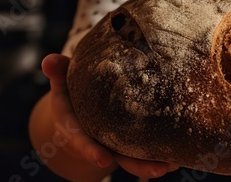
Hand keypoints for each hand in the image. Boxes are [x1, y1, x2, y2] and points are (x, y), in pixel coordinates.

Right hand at [41, 53, 180, 177]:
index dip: (91, 151)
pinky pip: (147, 147)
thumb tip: (48, 60)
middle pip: (117, 156)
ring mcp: (116, 141)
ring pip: (135, 157)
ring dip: (155, 163)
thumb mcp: (63, 80)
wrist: (80, 99)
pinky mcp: (132, 138)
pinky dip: (164, 151)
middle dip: (137, 165)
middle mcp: (98, 138)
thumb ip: (58, 72)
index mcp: (77, 127)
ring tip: (175, 164)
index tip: (104, 160)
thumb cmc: (71, 87)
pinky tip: (182, 153)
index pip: (82, 140)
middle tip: (157, 170)